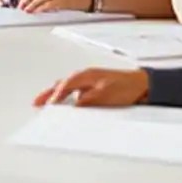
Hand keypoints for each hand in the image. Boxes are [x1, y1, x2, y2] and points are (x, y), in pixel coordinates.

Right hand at [33, 68, 149, 106]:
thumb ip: (87, 101)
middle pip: (62, 85)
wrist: (145, 85)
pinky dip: (68, 96)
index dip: (55, 96)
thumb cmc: (127, 87)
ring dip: (58, 94)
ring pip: (68, 87)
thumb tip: (73, 106)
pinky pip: (76, 91)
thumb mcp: (105, 96)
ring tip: (48, 103)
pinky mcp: (96, 87)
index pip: (64, 86)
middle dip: (49, 94)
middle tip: (37, 102)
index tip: (48, 106)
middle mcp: (85, 77)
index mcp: (85, 76)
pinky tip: (69, 104)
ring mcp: (90, 81)